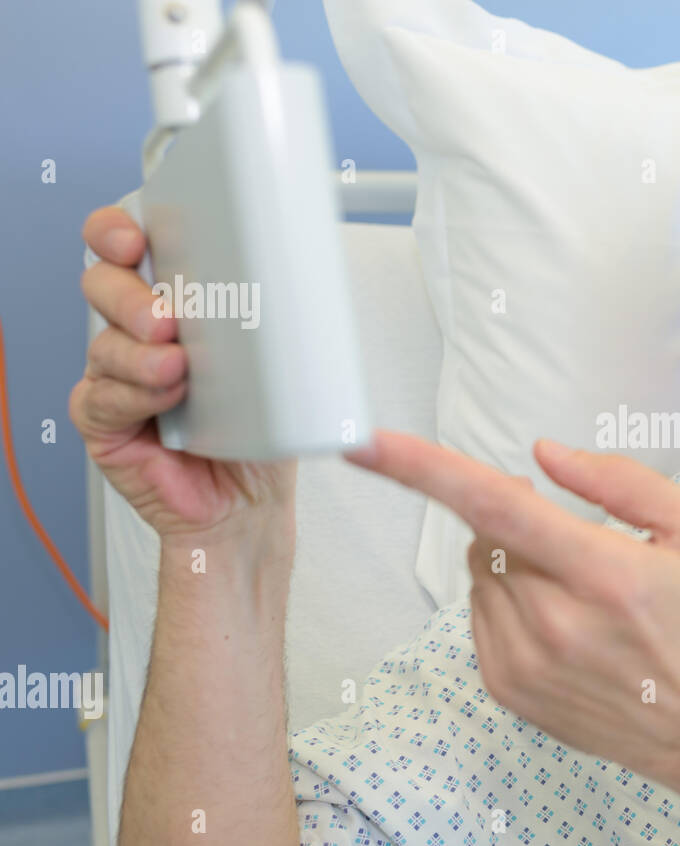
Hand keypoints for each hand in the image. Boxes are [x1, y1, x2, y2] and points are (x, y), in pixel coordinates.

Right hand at [70, 206, 295, 544]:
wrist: (253, 503)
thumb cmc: (262, 433)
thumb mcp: (281, 366)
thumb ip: (275, 319)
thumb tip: (302, 276)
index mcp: (176, 303)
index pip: (128, 248)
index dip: (118, 231)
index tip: (135, 235)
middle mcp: (139, 333)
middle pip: (103, 285)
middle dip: (128, 293)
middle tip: (168, 317)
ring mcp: (117, 375)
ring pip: (103, 342)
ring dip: (139, 351)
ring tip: (178, 366)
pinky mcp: (105, 421)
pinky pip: (101, 397)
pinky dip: (133, 394)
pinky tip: (166, 396)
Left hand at [344, 430, 679, 781]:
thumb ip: (621, 480)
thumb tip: (543, 455)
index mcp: (606, 574)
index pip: (499, 506)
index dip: (426, 468)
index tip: (367, 441)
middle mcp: (555, 623)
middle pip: (488, 534)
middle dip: (515, 516)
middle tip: (571, 540)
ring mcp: (523, 662)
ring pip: (479, 571)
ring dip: (511, 560)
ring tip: (576, 592)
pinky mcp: (504, 687)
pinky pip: (478, 610)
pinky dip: (507, 599)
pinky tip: (558, 620)